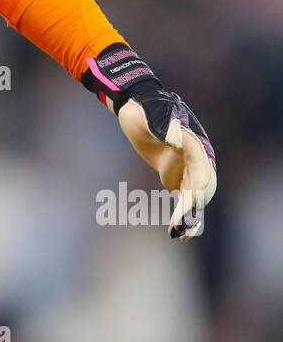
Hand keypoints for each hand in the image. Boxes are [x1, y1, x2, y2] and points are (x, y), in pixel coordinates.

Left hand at [83, 44, 216, 239]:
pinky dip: (184, 216)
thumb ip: (163, 126)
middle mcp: (197, 158)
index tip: (190, 203)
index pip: (203, 171)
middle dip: (194, 209)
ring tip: (181, 236)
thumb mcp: (149, 114)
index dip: (199, 188)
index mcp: (195, 144)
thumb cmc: (144, 108)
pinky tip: (178, 234)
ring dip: (191, 217)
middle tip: (180, 228)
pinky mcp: (178, 178)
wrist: (138, 105)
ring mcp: (189, 169)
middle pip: (202, 188)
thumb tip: (177, 141)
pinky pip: (185, 200)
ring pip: (196, 198)